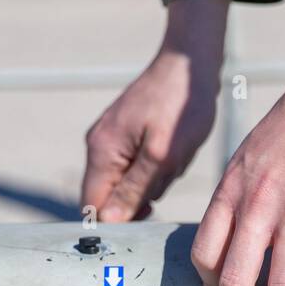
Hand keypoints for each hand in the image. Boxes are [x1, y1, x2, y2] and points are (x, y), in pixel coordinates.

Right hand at [81, 0, 228, 220]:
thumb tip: (109, 221)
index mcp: (101, 152)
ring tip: (173, 157)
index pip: (94, 207)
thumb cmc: (182, 106)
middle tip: (167, 174)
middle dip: (140, 198)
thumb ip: (134, 190)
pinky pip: (136, 167)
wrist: (190, 64)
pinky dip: (156, 168)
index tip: (150, 212)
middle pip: (110, 197)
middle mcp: (98, 146)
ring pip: (126, 184)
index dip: (118, 220)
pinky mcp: (125, 134)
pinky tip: (173, 151)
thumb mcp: (163, 155)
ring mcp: (110, 139)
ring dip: (152, 182)